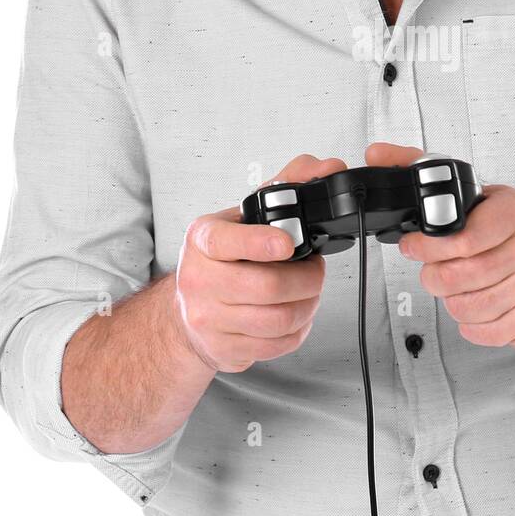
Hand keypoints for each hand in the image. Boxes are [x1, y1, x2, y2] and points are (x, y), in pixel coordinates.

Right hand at [174, 154, 347, 372]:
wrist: (188, 310)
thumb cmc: (224, 258)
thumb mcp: (244, 215)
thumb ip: (286, 184)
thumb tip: (326, 166)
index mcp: (203, 240)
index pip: (226, 242)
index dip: (261, 243)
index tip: (288, 244)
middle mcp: (198, 280)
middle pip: (268, 287)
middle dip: (308, 278)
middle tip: (315, 269)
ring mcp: (208, 319)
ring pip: (278, 319)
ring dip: (308, 304)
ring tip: (309, 290)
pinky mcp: (223, 349)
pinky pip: (277, 345)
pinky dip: (298, 329)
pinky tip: (296, 314)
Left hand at [365, 142, 514, 350]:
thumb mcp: (482, 194)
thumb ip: (424, 170)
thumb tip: (378, 154)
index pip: (461, 238)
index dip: (426, 247)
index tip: (412, 247)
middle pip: (458, 277)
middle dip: (433, 277)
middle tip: (434, 269)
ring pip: (466, 307)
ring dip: (452, 300)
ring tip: (460, 286)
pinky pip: (483, 331)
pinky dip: (471, 324)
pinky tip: (479, 305)